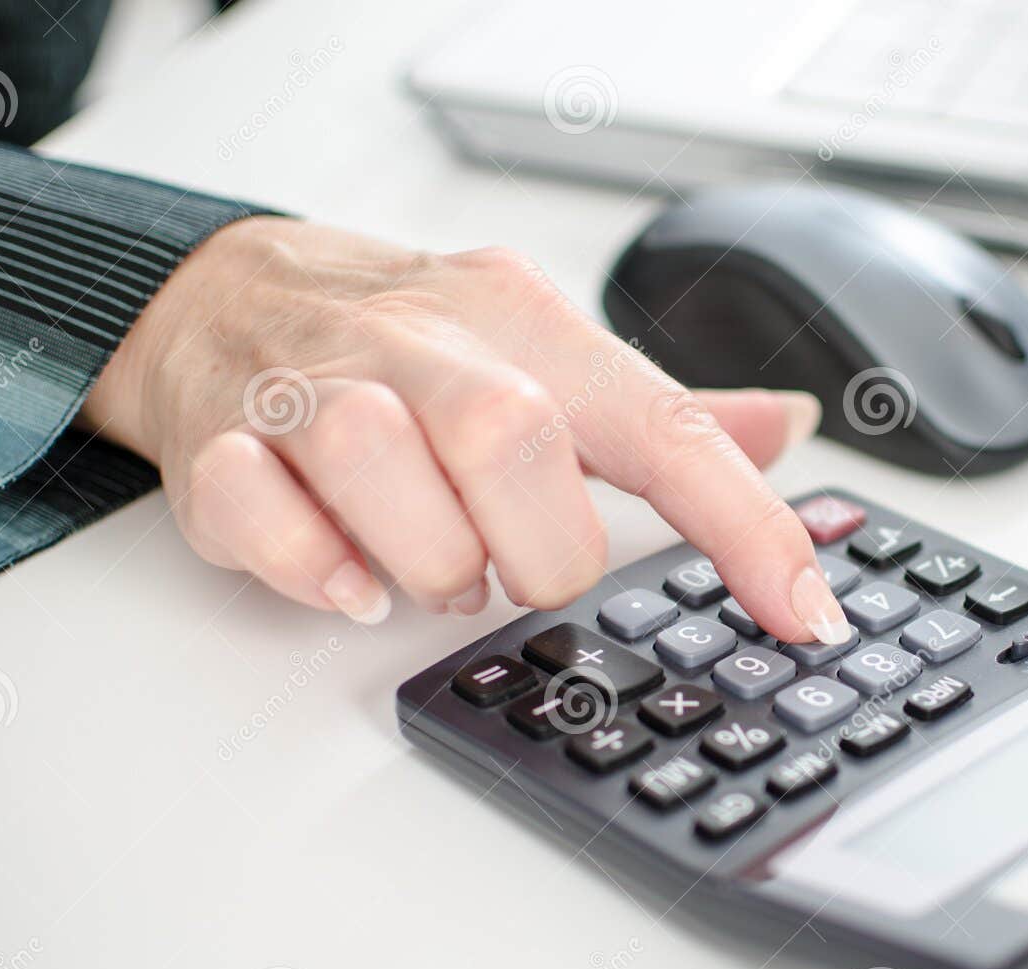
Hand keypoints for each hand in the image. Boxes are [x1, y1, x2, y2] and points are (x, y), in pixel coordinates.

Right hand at [79, 217, 849, 642]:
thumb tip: (789, 427)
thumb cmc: (408, 341)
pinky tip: (347, 575)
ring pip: (377, 462)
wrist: (225, 293)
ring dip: (428, 561)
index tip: (806, 616)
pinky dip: (312, 566)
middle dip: (538, 549)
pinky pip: (257, 507)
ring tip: (436, 568)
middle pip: (511, 439)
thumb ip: (666, 415)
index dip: (746, 527)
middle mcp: (424, 341)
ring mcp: (312, 386)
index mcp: (525, 323)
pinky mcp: (220, 443)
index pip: (662, 425)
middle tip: (521, 564)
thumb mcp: (546, 354)